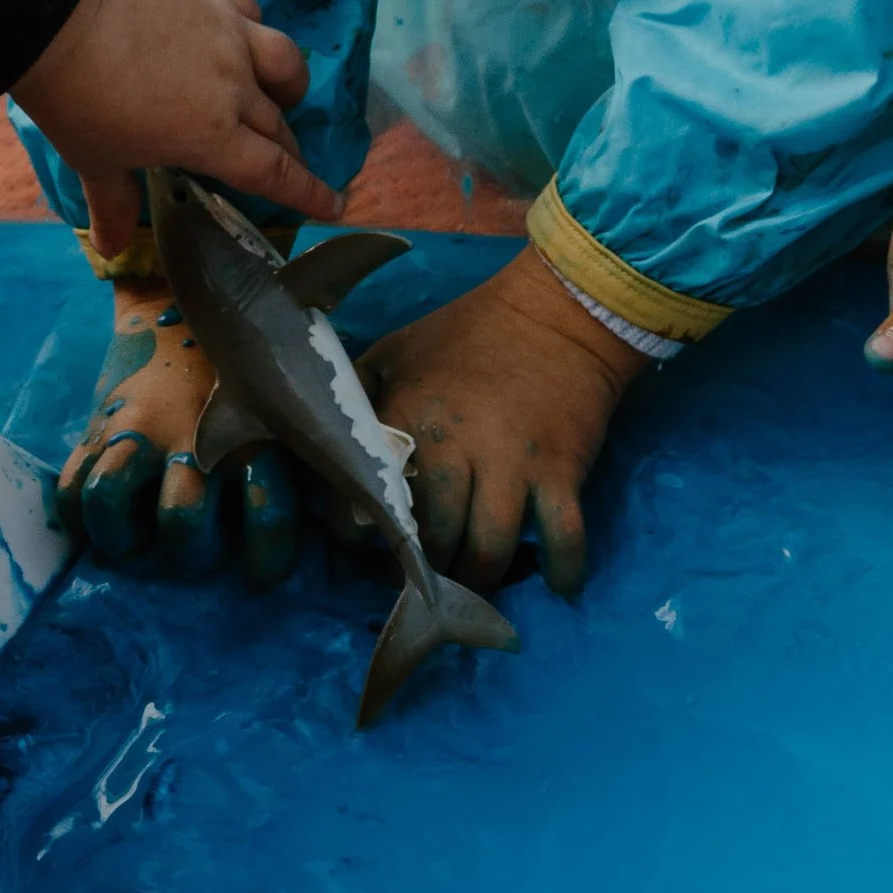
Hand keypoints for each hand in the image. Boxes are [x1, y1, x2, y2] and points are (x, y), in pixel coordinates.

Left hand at [15, 0, 340, 258]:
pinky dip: (253, 33)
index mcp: (212, 136)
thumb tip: (110, 250)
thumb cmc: (76, 101)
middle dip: (287, 149)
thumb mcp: (94, 160)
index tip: (334, 205)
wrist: (55, 16)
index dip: (308, 192)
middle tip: (283, 161)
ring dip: (288, 88)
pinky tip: (237, 39)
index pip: (276, 172)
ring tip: (277, 96)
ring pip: (285, 62)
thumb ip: (114, 204)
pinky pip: (252, 15)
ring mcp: (228, 34)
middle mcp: (235, 87)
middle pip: (279, 125)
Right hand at [56, 279, 296, 581]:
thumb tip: (358, 523)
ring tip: (140, 544)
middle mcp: (199, 438)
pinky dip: (83, 519)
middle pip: (185, 529)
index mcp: (259, 435)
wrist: (185, 301)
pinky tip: (106, 524)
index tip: (259, 573)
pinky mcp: (100, 426)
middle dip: (191, 555)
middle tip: (196, 548)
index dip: (266, 560)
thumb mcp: (292, 405)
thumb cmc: (254, 371)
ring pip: (121, 510)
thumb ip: (318, 457)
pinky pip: (76, 491)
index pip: (270, 518)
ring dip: (129, 542)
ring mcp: (143, 431)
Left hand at [358, 249, 643, 599]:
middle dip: (422, 568)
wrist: (559, 308)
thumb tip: (328, 437)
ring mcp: (513, 465)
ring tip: (471, 580)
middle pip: (431, 540)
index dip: (358, 532)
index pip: (364, 501)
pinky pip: (563, 539)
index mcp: (407, 418)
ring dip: (477, 578)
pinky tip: (555, 583)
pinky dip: (562, 571)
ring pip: (487, 552)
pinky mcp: (563, 472)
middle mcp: (456, 450)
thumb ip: (361, 394)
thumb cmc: (471, 331)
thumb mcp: (398, 349)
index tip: (364, 539)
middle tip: (420, 572)